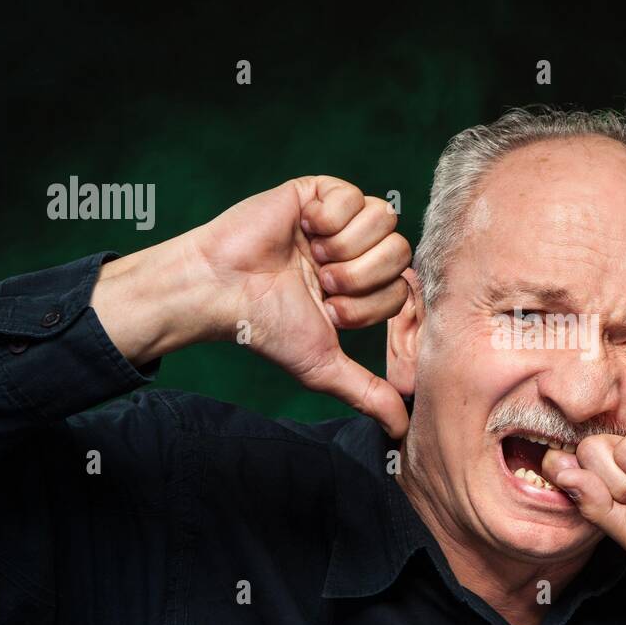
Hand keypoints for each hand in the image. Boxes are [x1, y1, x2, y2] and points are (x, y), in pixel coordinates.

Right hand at [189, 176, 411, 436]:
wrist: (222, 290)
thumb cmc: (266, 326)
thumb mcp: (323, 366)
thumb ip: (366, 393)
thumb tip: (400, 432)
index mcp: (364, 285)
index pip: (403, 288)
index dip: (369, 304)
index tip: (330, 310)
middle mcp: (357, 250)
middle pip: (400, 252)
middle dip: (360, 278)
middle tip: (321, 284)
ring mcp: (340, 218)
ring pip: (383, 221)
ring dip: (343, 249)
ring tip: (309, 258)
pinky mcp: (319, 191)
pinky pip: (353, 195)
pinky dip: (326, 219)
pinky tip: (301, 229)